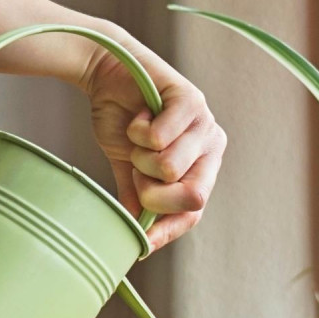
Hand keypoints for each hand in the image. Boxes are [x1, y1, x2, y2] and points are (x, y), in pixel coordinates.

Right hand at [77, 31, 225, 251]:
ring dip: (140, 156)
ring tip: (138, 135)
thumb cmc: (122, 120)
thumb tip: (140, 240)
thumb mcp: (130, 169)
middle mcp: (213, 146)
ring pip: (169, 168)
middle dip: (150, 190)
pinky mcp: (191, 100)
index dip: (168, 228)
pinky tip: (139, 115)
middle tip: (137, 165)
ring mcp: (205, 123)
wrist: (105, 75)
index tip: (143, 241)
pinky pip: (159, 138)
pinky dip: (137, 131)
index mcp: (204, 167)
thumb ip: (139, 200)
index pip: (194, 211)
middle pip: (189, 196)